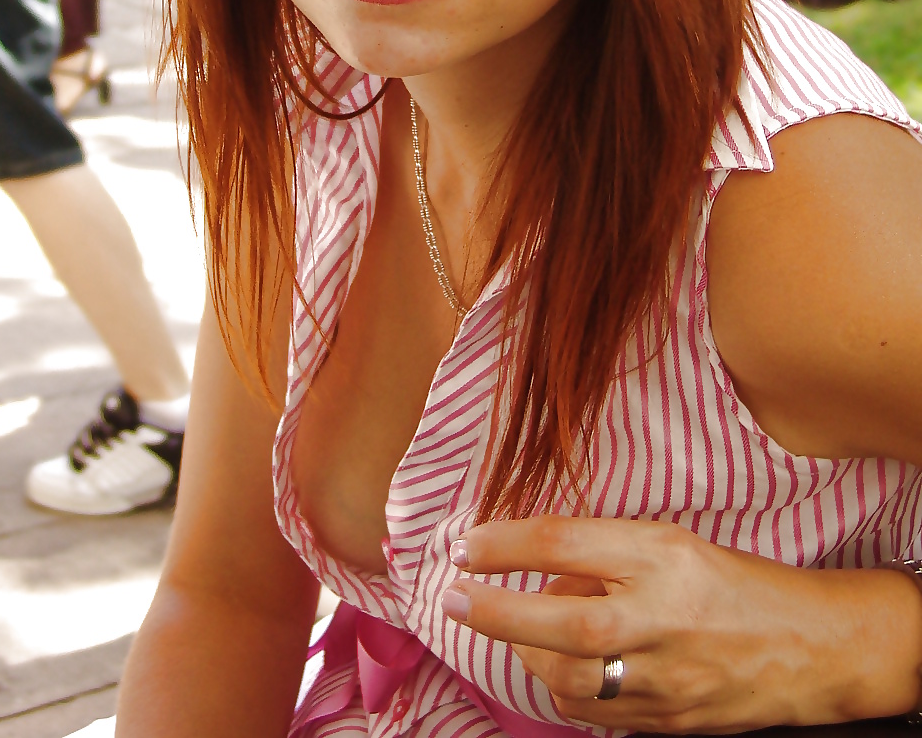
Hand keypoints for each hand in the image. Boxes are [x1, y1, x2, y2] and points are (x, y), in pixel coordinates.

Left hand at [440, 517, 920, 731]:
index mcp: (663, 556)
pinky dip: (562, 687)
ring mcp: (665, 679)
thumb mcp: (671, 540)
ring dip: (525, 652)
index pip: (565, 542)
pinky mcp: (666, 723)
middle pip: (559, 620)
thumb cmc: (734, 581)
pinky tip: (559, 664)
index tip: (468, 541)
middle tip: (451, 594)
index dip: (505, 542)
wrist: (808, 648)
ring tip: (516, 626)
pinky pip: (590, 712)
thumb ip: (603, 552)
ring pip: (567, 677)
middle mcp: (661, 617)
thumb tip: (536, 568)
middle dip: (493, 609)